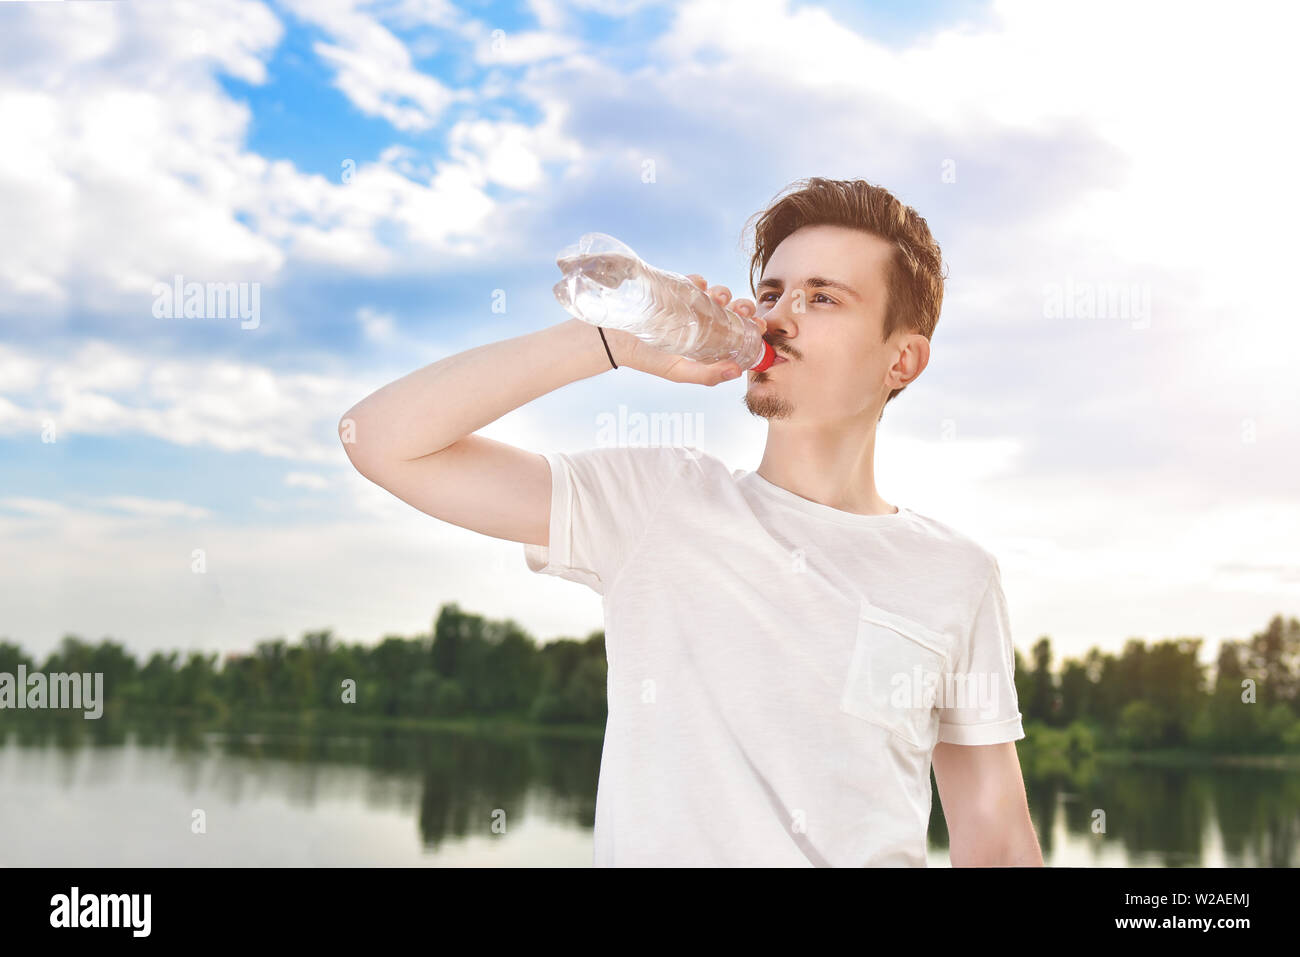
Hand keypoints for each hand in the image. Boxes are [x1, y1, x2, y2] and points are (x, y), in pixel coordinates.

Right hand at [604, 274, 765, 384]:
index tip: (760, 326)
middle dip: (742, 307)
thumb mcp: (679, 372)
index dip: (751, 328)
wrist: (615, 339)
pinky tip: (699, 285)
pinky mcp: (676, 288)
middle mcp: (702, 322)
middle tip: (742, 309)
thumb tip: (737, 373)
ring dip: (724, 292)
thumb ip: (707, 376)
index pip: (737, 333)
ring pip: (717, 294)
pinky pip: (695, 280)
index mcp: (708, 342)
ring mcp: (690, 304)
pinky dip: (701, 280)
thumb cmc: (648, 359)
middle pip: (732, 311)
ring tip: (718, 296)